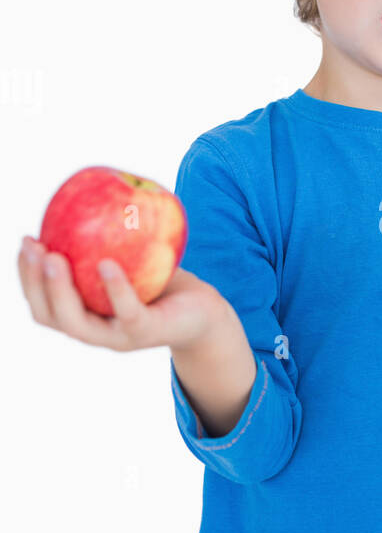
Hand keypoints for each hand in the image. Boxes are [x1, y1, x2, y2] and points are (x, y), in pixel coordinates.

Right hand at [17, 236, 227, 352]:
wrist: (203, 311)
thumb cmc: (160, 280)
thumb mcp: (128, 258)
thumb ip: (101, 240)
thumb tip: (79, 195)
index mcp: (83, 316)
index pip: (42, 302)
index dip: (27, 275)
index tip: (27, 240)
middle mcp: (95, 332)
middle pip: (51, 316)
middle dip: (34, 282)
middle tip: (35, 248)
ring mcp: (119, 337)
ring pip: (78, 323)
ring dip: (61, 290)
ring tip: (55, 257)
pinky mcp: (147, 333)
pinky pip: (127, 311)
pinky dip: (114, 288)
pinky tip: (106, 263)